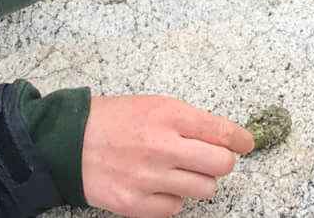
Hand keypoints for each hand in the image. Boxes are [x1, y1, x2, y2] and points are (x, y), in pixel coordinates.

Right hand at [81, 95, 255, 217]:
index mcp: (169, 116)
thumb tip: (227, 138)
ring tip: (179, 171)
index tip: (245, 143)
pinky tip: (157, 184)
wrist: (68, 142)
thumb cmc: (114, 121)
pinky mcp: (135, 204)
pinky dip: (172, 198)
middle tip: (209, 158)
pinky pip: (176, 208)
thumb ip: (190, 121)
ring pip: (205, 189)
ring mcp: (148, 178)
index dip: (242, 140)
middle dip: (220, 162)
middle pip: (222, 165)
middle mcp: (161, 147)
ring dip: (198, 181)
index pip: (224, 133)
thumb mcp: (155, 105)